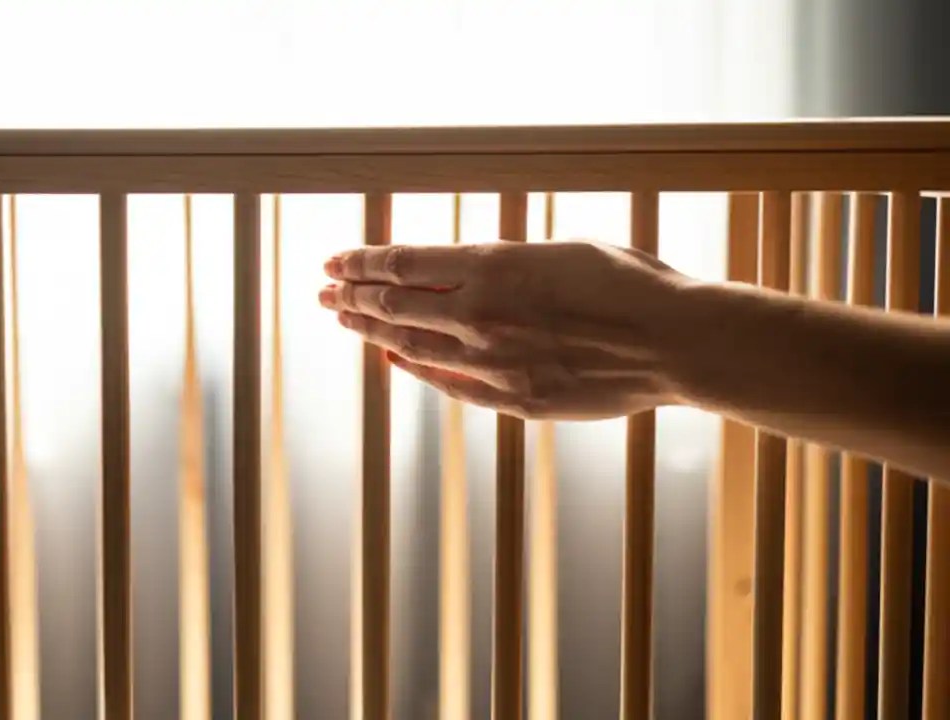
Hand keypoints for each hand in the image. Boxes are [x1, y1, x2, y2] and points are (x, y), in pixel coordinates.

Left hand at [319, 240, 692, 419]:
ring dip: (371, 333)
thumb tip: (461, 269)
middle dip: (352, 295)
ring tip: (345, 321)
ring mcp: (493, 362)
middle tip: (324, 291)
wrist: (675, 343)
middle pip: (394, 304)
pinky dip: (416, 371)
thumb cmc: (629, 284)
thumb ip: (504, 265)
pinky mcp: (513, 399)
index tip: (335, 260)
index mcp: (493, 266)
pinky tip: (395, 362)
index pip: (402, 262)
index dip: (362, 262)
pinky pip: (449, 385)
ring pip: (411, 347)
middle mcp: (481, 314)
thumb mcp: (560, 252)